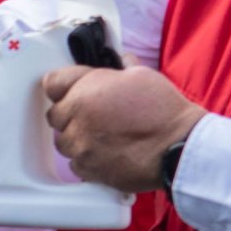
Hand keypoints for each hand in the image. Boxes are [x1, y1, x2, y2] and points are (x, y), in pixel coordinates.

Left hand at [41, 65, 206, 192]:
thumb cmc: (163, 110)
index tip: (70, 92)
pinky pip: (77, 165)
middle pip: (55, 116)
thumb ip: (122, 67)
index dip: (63, 88)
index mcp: (84, 91)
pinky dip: (87, 161)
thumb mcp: (142, 75)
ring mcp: (81, 146)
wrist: (178, 146)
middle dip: (70, 115)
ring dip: (77, 139)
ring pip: (64, 142)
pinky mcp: (90, 170)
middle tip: (92, 116)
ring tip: (100, 137)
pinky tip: (105, 154)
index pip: (52, 84)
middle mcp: (77, 119)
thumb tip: (122, 61)